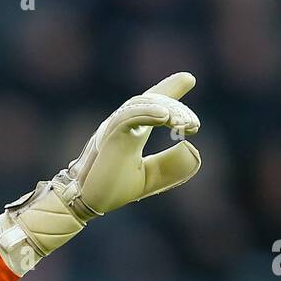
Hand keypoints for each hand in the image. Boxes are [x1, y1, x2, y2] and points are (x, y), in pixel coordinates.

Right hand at [0, 72, 201, 274]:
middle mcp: (122, 125)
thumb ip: (170, 165)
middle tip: (193, 124)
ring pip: (142, 105)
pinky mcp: (111, 137)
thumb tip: (193, 149)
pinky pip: (130, 117)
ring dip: (167, 110)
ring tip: (186, 123)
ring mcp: (114, 128)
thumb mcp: (150, 177)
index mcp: (131, 132)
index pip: (151, 105)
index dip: (169, 89)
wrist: (86, 202)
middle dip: (175, 107)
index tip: (189, 78)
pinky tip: (166, 117)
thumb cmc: (112, 189)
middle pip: (150, 101)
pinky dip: (149, 113)